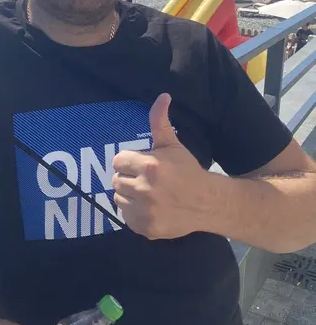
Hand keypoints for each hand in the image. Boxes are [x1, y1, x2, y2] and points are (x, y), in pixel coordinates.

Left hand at [112, 93, 214, 239]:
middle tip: (144, 179)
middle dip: (129, 178)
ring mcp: (145, 211)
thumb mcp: (173, 144)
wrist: (207, 202)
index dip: (129, 162)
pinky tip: (149, 207)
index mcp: (149, 166)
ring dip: (129, 195)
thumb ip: (160, 121)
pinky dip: (134, 213)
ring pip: (119, 199)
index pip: (119, 161)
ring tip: (147, 193)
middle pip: (117, 180)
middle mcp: (145, 189)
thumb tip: (162, 96)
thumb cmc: (187, 170)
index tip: (141, 165)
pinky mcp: (146, 228)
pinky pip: (126, 217)